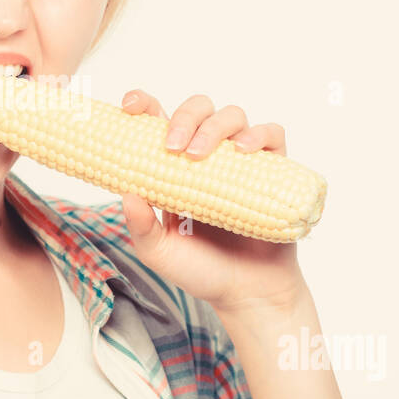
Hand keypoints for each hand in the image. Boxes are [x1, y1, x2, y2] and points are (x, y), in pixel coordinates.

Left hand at [116, 90, 307, 316]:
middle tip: (172, 147)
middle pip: (198, 109)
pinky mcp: (273, 170)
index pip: (158, 121)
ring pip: (233, 115)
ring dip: (214, 126)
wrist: (246, 295)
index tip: (129, 106)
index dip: (144, 104)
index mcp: (173, 166)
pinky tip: (244, 151)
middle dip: (184, 117)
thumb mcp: (158, 252)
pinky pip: (273, 136)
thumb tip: (126, 193)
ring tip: (200, 156)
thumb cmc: (200, 270)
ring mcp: (240, 161)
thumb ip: (140, 225)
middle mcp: (207, 156)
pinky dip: (259, 135)